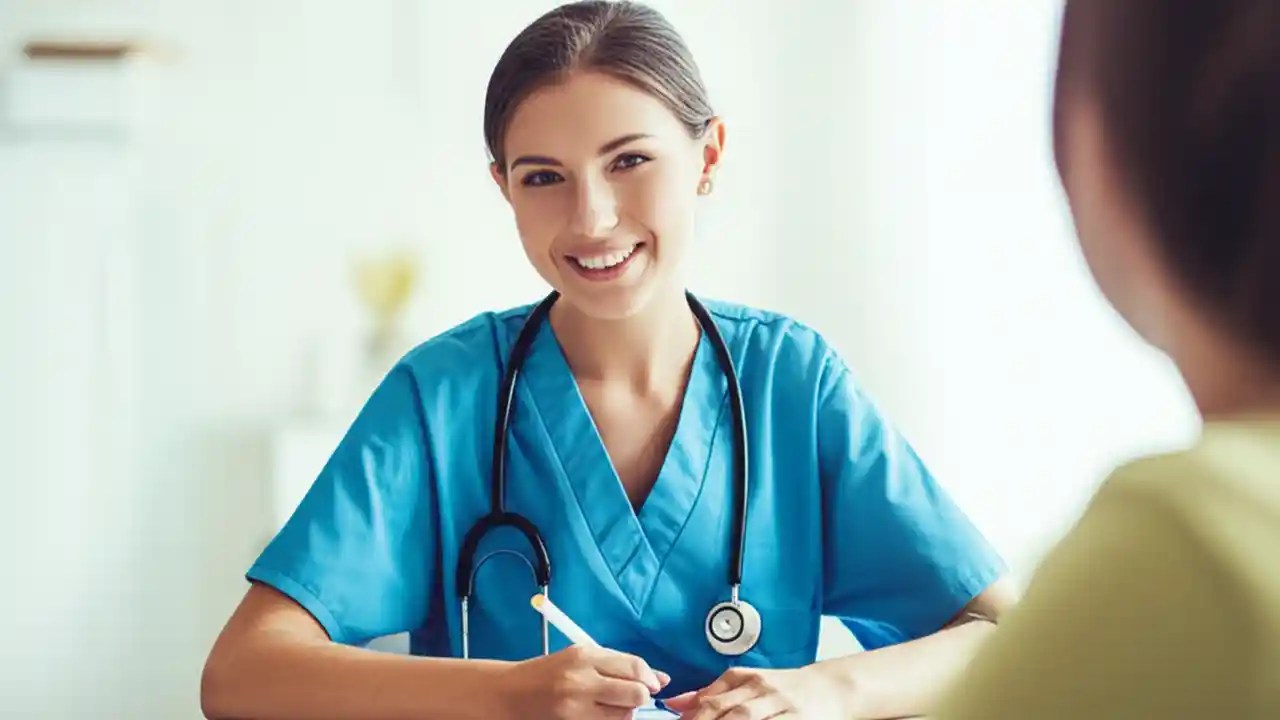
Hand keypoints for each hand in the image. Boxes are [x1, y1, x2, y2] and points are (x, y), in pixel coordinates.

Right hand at [501, 645, 670, 719]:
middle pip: (635, 694)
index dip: (649, 677)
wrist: (509, 696)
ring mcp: (575, 710)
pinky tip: (597, 715)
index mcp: (583, 656)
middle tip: (631, 697)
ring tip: (607, 706)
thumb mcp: (579, 658)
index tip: (652, 683)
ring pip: (624, 716)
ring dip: (624, 712)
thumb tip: (662, 679)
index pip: (633, 667)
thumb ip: (619, 665)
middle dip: (640, 696)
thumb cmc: (547, 673)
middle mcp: (580, 682)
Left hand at [662, 665, 852, 719]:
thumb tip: (675, 703)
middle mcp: (764, 690)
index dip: (693, 715)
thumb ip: (714, 692)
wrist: (832, 687)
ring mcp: (783, 707)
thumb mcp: (749, 682)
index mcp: (748, 678)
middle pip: (729, 710)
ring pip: (748, 719)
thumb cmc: (786, 688)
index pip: (713, 697)